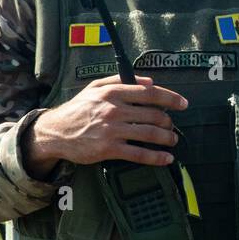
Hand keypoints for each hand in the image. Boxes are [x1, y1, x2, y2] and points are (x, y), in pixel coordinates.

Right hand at [25, 74, 187, 176]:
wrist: (55, 132)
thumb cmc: (77, 109)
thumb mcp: (95, 87)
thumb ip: (121, 80)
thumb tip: (149, 81)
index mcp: (113, 93)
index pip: (149, 93)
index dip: (170, 98)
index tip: (183, 104)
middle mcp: (114, 110)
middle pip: (153, 115)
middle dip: (168, 122)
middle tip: (172, 127)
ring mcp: (112, 130)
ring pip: (150, 133)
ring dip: (167, 138)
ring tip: (172, 140)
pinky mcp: (108, 149)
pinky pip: (139, 153)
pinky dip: (156, 157)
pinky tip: (166, 158)